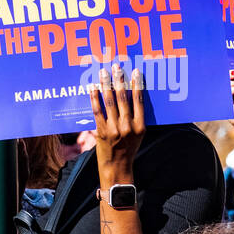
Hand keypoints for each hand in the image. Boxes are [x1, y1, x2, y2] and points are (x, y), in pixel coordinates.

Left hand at [90, 65, 143, 181]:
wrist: (117, 167)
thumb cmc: (129, 149)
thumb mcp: (139, 134)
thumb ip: (137, 117)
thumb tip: (134, 96)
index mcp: (140, 126)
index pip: (139, 101)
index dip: (137, 85)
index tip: (135, 72)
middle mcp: (127, 126)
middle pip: (123, 98)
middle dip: (119, 80)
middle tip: (116, 67)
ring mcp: (113, 129)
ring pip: (109, 102)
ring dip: (106, 85)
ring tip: (103, 73)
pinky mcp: (101, 131)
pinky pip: (97, 111)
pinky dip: (94, 98)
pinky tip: (92, 88)